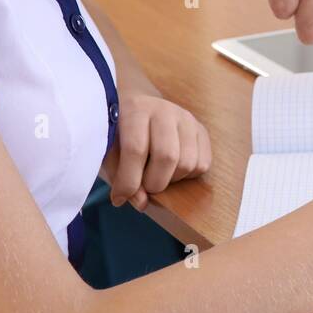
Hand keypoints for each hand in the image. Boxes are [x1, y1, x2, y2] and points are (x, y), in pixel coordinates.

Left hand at [100, 93, 211, 210]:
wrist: (139, 110)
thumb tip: (142, 203)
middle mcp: (165, 110)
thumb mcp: (109, 153)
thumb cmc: (120, 134)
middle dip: (154, 183)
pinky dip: (188, 176)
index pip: (135, 149)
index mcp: (136, 109)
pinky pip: (203, 163)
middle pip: (167, 156)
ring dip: (172, 180)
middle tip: (144, 187)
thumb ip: (120, 177)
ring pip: (188, 163)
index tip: (119, 197)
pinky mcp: (201, 130)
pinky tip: (173, 170)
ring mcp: (187, 119)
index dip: (128, 180)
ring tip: (158, 176)